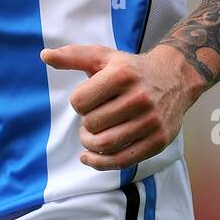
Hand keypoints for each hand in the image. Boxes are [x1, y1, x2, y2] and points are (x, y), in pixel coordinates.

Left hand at [39, 43, 197, 170]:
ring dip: (90, 143)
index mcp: (122, 75)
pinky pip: (122, 160)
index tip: (89, 98)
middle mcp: (139, 98)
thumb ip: (73, 56)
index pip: (79, 102)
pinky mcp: (158, 140)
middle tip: (93, 118)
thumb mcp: (103, 57)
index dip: (78, 102)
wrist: (176, 77)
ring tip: (92, 135)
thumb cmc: (131, 69)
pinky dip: (100, 163)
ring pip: (105, 144)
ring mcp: (150, 121)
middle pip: (91, 124)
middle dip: (86, 123)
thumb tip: (44, 55)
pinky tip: (89, 158)